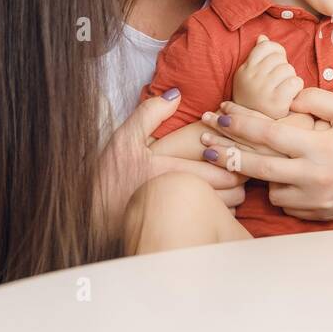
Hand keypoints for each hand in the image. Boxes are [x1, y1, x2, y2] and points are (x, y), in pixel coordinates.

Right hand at [95, 91, 245, 239]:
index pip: (219, 170)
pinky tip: (214, 207)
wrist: (92, 219)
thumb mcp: (124, 139)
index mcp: (168, 172)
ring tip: (231, 188)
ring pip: (226, 213)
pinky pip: (213, 229)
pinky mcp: (180, 237)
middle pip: (231, 193)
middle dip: (240, 181)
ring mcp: (180, 221)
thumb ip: (149, 113)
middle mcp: (177, 199)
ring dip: (233, 201)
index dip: (233, 161)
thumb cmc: (110, 179)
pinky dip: (221, 218)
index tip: (234, 154)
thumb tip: (176, 94)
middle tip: (241, 170)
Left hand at [198, 88, 332, 220]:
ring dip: (261, 175)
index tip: (218, 111)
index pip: (268, 133)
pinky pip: (288, 205)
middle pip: (256, 166)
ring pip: (271, 190)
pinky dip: (283, 192)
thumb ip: (315, 99)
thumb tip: (285, 97)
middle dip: (226, 153)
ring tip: (255, 160)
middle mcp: (313, 177)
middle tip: (204, 144)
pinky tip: (283, 179)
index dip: (238, 121)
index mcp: (318, 147)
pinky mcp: (320, 216)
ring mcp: (316, 200)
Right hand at [232, 35, 302, 119]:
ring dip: (291, 80)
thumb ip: (257, 56)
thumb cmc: (256, 102)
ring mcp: (262, 89)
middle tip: (278, 85)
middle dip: (284, 69)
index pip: (266, 46)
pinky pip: (296, 82)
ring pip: (289, 69)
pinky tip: (289, 99)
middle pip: (280, 58)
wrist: (252, 133)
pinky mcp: (276, 102)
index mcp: (244, 70)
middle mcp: (250, 78)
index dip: (277, 54)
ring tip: (283, 93)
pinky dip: (296, 90)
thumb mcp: (250, 78)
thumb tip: (263, 37)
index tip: (276, 68)